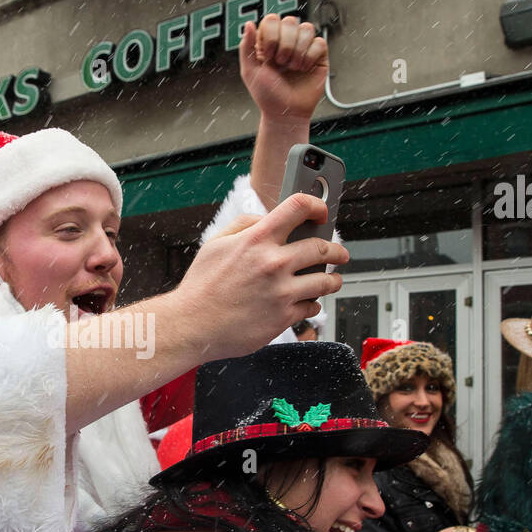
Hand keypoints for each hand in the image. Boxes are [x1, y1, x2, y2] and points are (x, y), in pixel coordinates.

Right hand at [174, 193, 347, 360]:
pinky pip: (312, 307)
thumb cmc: (201, 286)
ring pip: (326, 281)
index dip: (317, 205)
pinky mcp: (283, 317)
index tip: (322, 213)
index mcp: (256, 239)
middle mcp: (273, 263)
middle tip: (340, 254)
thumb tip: (270, 219)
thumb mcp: (215, 244)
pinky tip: (305, 302)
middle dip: (337, 250)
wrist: (191, 326)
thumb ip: (245, 225)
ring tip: (331, 280)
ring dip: (333, 279)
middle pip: (323, 247)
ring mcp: (281, 292)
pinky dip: (312, 304)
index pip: (298, 207)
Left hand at [240, 14, 328, 123]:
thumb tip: (250, 23)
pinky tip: (305, 69)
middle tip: (281, 63)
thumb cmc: (266, 95)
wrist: (285, 112)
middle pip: (291, 21)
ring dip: (298, 50)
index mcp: (269, 40)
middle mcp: (287, 40)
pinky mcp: (319, 56)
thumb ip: (246, 46)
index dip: (271, 35)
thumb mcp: (249, 71)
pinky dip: (310, 56)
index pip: (272, 19)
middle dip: (285, 44)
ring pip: (307, 28)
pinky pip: (319, 42)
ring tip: (293, 68)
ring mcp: (304, 47)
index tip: (267, 57)